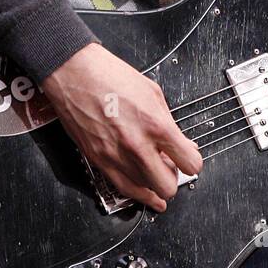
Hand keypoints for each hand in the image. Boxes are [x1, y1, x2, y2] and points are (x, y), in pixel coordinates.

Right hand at [41, 44, 203, 211]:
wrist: (75, 74)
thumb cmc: (110, 76)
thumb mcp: (152, 92)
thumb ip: (169, 121)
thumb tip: (181, 142)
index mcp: (156, 125)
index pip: (190, 163)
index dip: (192, 162)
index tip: (189, 158)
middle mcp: (137, 146)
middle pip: (168, 186)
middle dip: (174, 177)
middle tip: (171, 165)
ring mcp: (117, 157)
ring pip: (147, 191)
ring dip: (154, 182)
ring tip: (153, 167)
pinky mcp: (100, 162)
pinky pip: (124, 189)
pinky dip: (138, 193)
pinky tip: (146, 193)